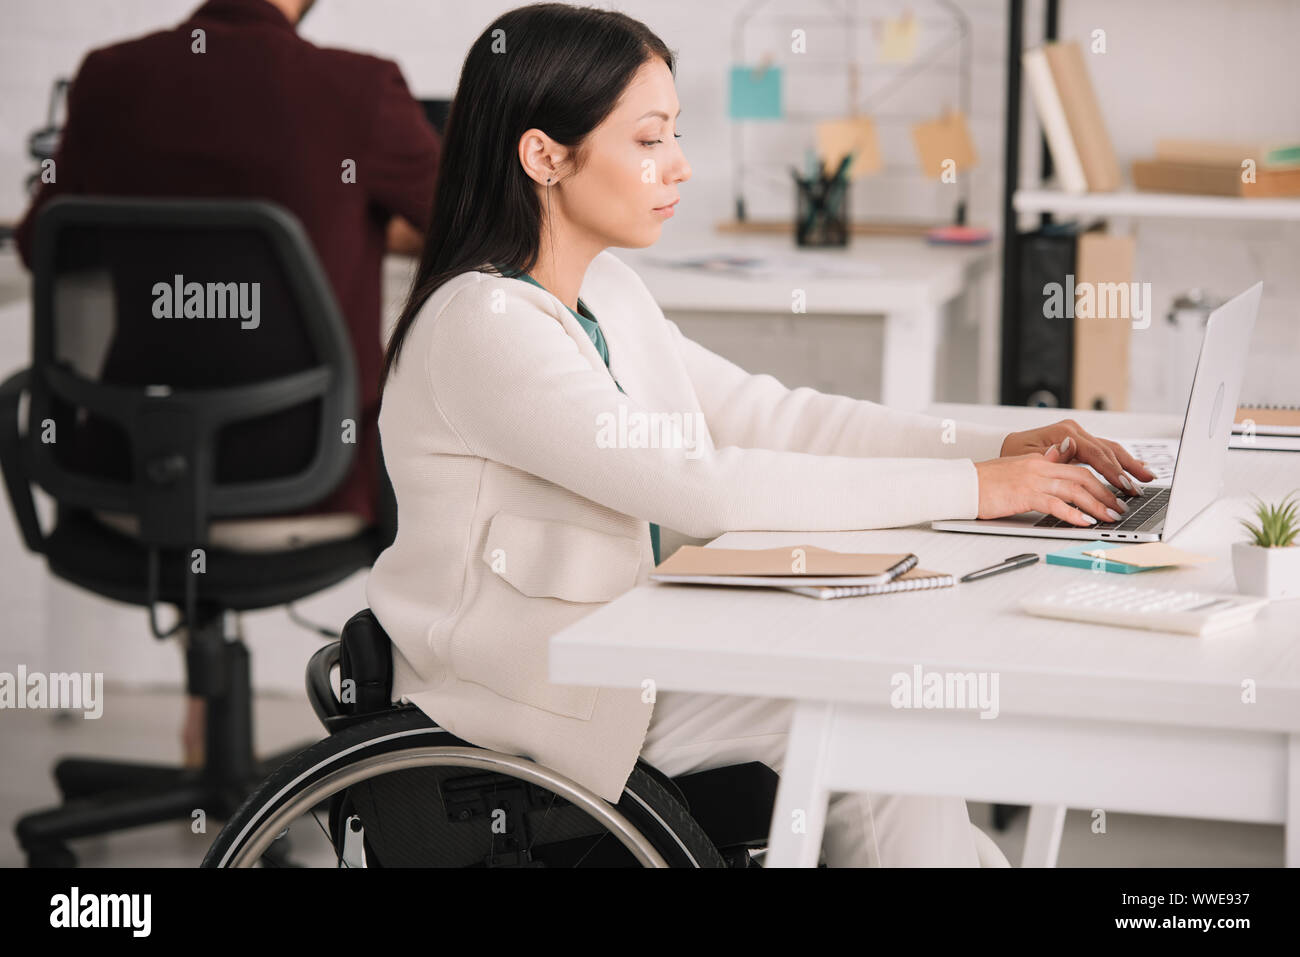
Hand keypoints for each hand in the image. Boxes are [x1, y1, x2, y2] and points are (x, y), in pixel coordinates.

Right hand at [975, 443, 1132, 525]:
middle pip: (1083, 476)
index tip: (1113, 492)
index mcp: (1039, 460)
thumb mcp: (1017, 469)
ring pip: (1074, 490)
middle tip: (1120, 507)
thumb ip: (1040, 466)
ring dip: (1096, 504)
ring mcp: (1033, 479)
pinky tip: (1084, 522)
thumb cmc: (984, 482)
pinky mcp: (1024, 494)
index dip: (1100, 479)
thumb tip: (1059, 463)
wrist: (962, 484)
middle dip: (1106, 492)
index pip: (1077, 466)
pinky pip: (1055, 504)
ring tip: (1110, 517)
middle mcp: (1039, 466)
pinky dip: (1073, 514)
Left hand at [999, 419, 1155, 494]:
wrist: (1008, 451)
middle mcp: (1074, 432)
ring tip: (1146, 478)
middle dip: (1126, 470)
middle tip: (1140, 486)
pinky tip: (1136, 468)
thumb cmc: (1014, 456)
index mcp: (1064, 433)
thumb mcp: (1027, 458)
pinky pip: (1105, 452)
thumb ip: (1052, 455)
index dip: (1111, 470)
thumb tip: (1070, 446)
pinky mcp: (1081, 444)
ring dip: (1129, 464)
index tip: (1123, 485)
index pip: (1095, 453)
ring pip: (1110, 450)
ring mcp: (1079, 437)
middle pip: (1107, 450)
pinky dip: (1121, 461)